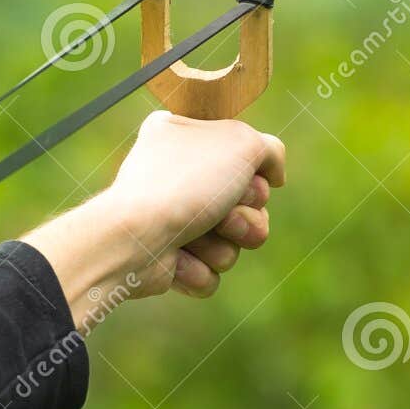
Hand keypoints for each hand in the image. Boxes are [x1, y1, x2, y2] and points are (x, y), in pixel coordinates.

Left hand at [104, 112, 284, 298]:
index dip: (253, 177)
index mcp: (184, 136)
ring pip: (234, 244)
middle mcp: (178, 176)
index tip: (242, 178)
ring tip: (194, 236)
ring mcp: (173, 220)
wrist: (137, 237)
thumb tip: (273, 176)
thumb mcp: (242, 143)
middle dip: (246, 217)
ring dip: (222, 245)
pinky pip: (210, 272)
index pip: (247, 160)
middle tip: (222, 214)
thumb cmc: (185, 185)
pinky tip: (176, 258)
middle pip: (249, 206)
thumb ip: (270, 149)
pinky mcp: (169, 259)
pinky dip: (198, 269)